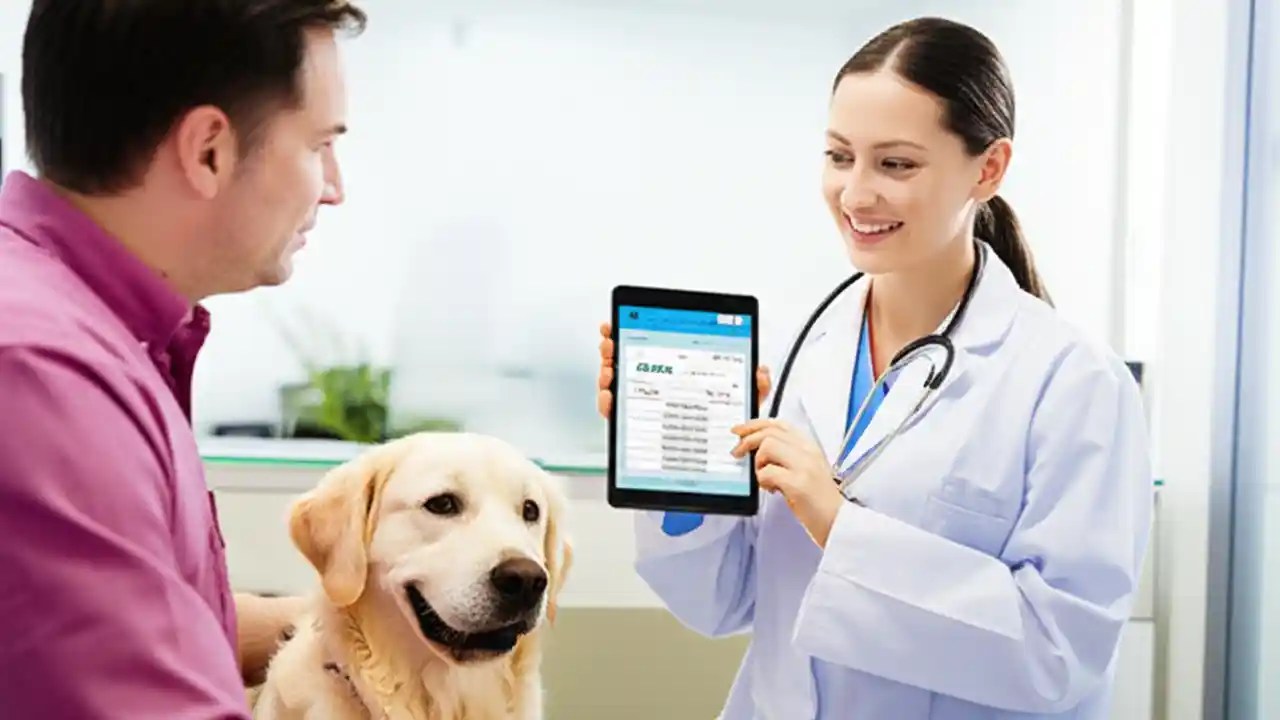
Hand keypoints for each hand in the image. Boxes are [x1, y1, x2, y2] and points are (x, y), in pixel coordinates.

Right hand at [596, 321, 771, 417]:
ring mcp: (641, 407)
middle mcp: (655, 389)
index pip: (652, 351)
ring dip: (607, 374)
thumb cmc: (722, 432)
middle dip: (613, 350)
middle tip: (611, 343)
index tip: (620, 324)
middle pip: (626, 363)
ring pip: (615, 386)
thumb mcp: (740, 407)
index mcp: (678, 377)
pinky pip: (615, 415)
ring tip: (610, 370)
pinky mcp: (633, 429)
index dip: (632, 334)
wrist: (713, 469)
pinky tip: (611, 398)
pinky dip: (608, 404)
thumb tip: (760, 371)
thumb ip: (754, 388)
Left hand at [731, 418, 843, 547]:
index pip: (779, 424)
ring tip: (765, 479)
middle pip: (769, 433)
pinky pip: (767, 472)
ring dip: (758, 463)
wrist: (838, 520)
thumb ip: (787, 456)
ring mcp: (804, 466)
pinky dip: (762, 481)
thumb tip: (757, 450)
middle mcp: (808, 451)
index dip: (756, 424)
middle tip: (736, 452)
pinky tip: (772, 490)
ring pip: (767, 447)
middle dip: (747, 440)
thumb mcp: (806, 469)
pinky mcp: (798, 483)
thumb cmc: (818, 499)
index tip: (740, 430)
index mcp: (809, 446)